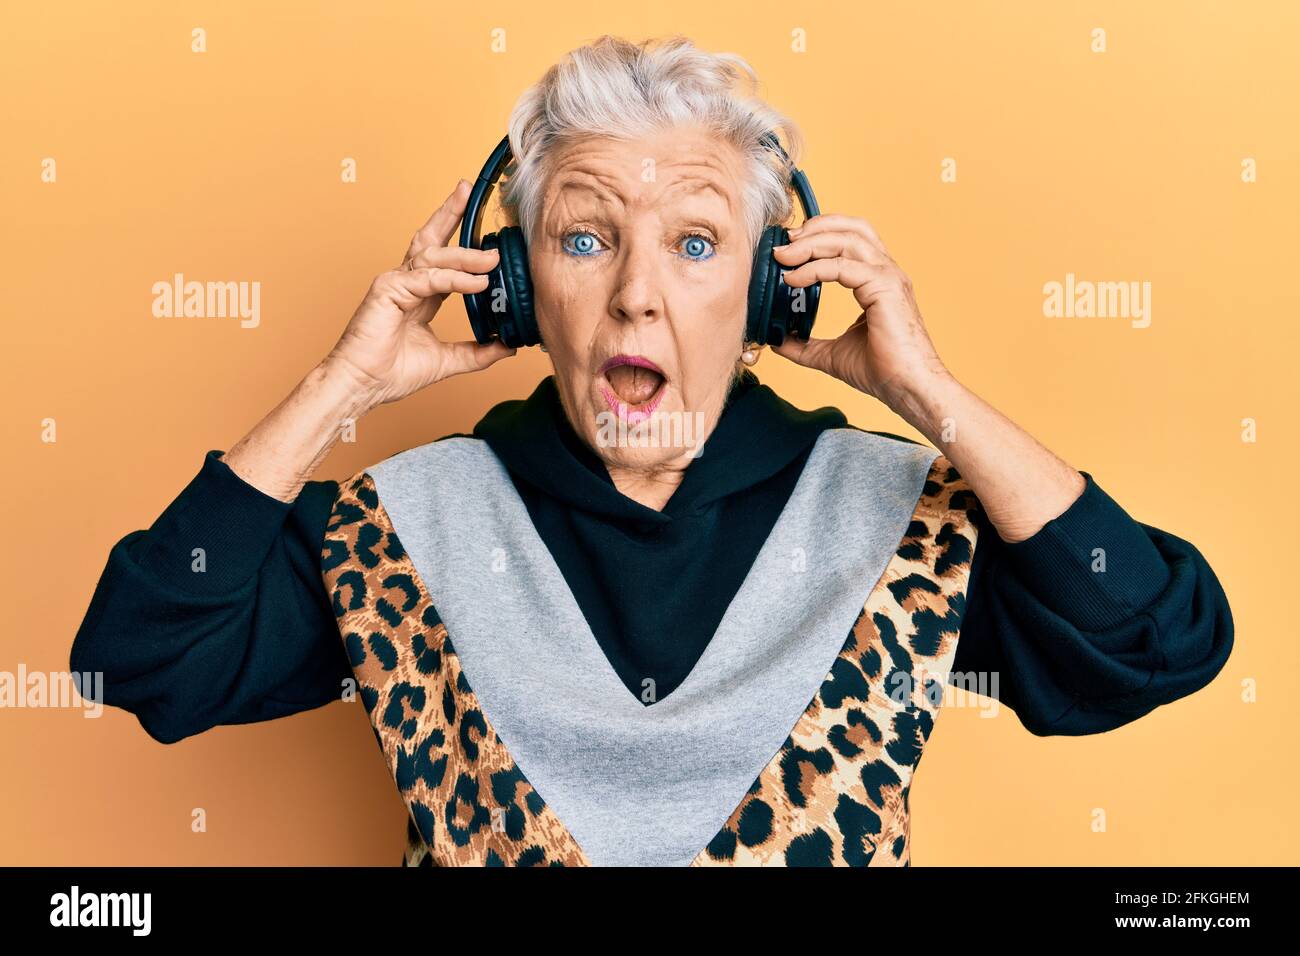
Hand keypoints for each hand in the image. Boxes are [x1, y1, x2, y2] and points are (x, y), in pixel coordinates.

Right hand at [324, 179, 516, 405]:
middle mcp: (405, 281)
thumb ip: (477, 351)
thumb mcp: (447, 360)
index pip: (442, 257)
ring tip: (493, 261)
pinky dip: (454, 279)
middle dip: (450, 213)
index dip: (460, 237)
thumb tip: (508, 345)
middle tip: (470, 192)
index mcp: (418, 294)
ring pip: (434, 256)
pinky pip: (428, 278)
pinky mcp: (388, 290)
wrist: (363, 387)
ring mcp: (395, 282)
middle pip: (431, 238)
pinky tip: (477, 282)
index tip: (481, 223)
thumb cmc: (391, 373)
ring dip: (466, 256)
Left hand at [766, 214, 951, 404]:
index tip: (788, 249)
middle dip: (814, 228)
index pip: (850, 240)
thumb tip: (777, 342)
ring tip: (784, 256)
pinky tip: (793, 279)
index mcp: (877, 280)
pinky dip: (815, 268)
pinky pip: (844, 266)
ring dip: (811, 243)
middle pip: (851, 228)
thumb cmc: (881, 370)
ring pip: (848, 240)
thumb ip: (804, 346)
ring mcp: (889, 276)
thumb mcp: (830, 354)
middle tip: (784, 241)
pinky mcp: (886, 287)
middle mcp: (886, 272)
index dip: (818, 237)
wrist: (907, 388)